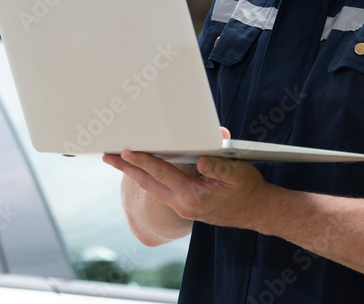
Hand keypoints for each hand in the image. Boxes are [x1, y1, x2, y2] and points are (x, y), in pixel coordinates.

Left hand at [102, 126, 272, 230]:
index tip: (126, 152)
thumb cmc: (248, 190)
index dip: (144, 161)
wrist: (256, 211)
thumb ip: (219, 167)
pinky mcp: (184, 206)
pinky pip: (161, 190)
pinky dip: (149, 179)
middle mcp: (183, 204)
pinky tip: (142, 171)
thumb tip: (201, 160)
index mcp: (193, 196)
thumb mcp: (238, 174)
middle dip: (127, 169)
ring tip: (118, 161)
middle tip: (107, 156)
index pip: (162, 174)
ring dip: (135, 174)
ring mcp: (182, 207)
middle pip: (148, 183)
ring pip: (152, 188)